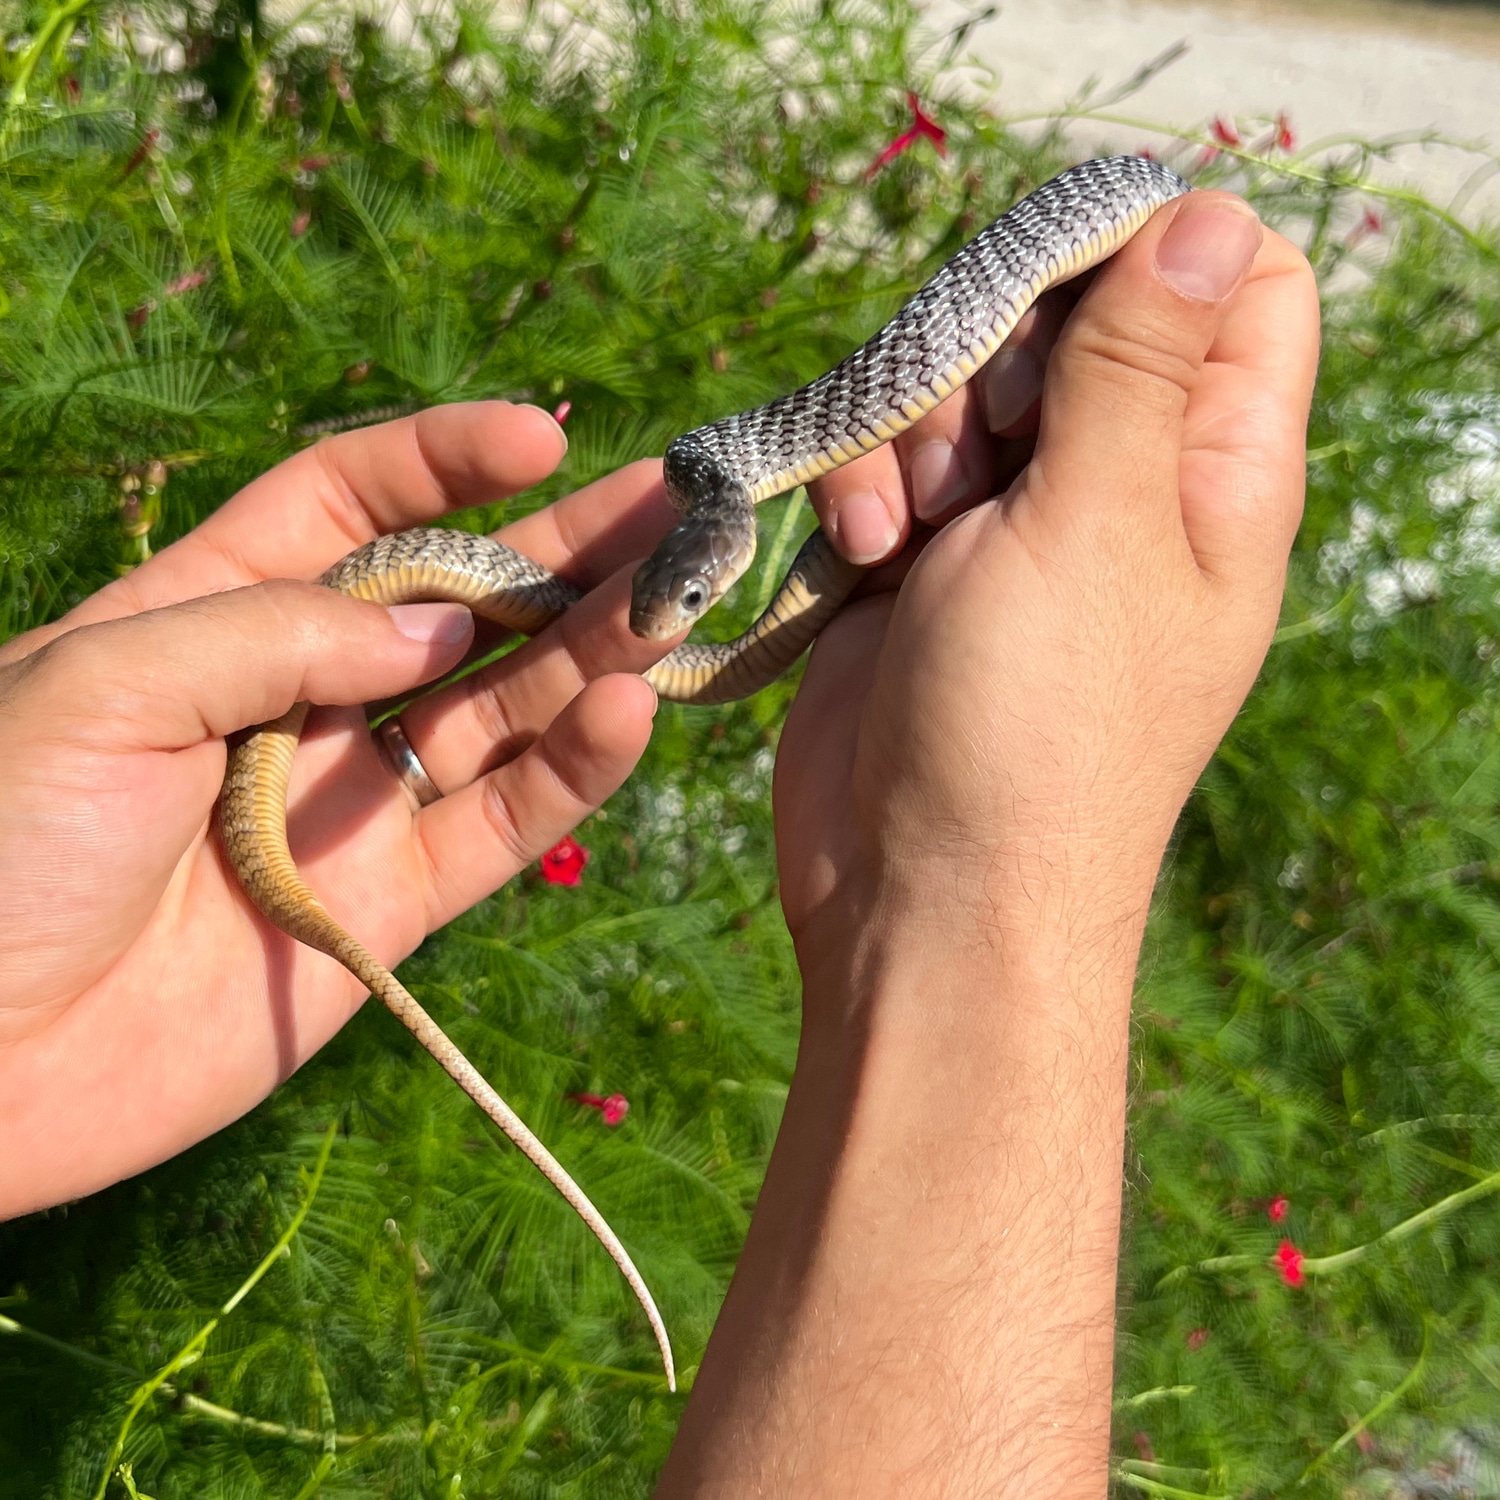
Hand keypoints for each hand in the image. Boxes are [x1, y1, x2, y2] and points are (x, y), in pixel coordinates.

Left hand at [0, 403, 678, 1218]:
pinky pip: (501, 824)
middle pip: (456, 605)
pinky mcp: (393, 903)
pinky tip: (629, 710)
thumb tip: (441, 624)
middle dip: (560, 551)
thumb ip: (281, 632)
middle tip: (667, 507)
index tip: (541, 438)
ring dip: (591, 653)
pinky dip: (571, 772)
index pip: (350, 506)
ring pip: (502, 710)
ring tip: (675, 600)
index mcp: (213, 612)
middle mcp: (302, 697)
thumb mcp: (103, 686)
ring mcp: (355, 801)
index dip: (445, 464)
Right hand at [783, 191, 1316, 956]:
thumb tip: (1215, 215)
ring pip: (958, 382)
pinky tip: (859, 552)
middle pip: (1070, 316)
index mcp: (1215, 473)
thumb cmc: (1040, 727)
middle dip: (999, 351)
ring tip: (905, 529)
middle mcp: (1120, 487)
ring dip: (913, 428)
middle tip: (986, 450)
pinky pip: (885, 456)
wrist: (923, 891)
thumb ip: (1140, 364)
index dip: (1154, 257)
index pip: (1236, 286)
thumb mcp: (1099, 524)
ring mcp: (1013, 526)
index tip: (1064, 295)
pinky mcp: (917, 559)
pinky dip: (861, 484)